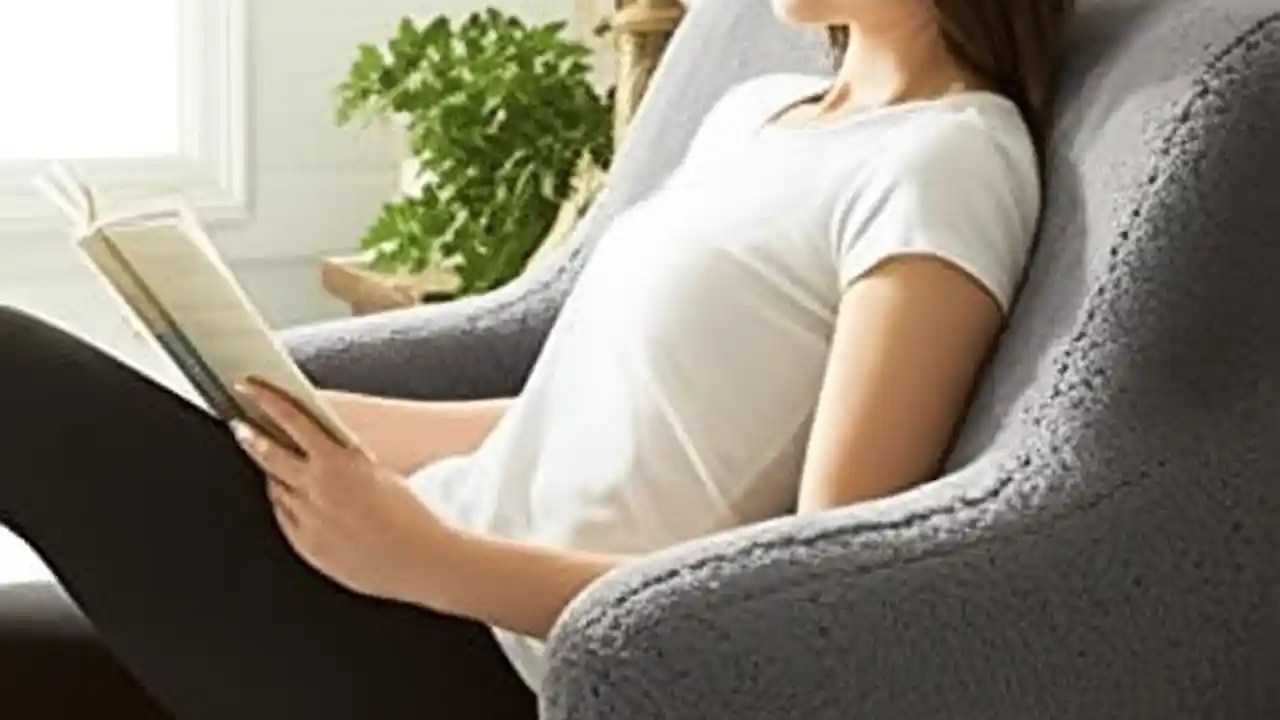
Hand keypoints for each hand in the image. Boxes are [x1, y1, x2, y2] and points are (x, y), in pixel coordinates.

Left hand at [231, 376, 457, 606]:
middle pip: (269, 454)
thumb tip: (319, 442)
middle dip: (251, 436)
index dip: (265, 398)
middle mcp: (317, 488)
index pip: (291, 418)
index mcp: (338, 461)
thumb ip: (343, 455)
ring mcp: (308, 518)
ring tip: (270, 461)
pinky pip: (284, 518)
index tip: (246, 386)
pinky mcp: (307, 546)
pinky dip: (285, 504)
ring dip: (272, 472)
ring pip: (275, 488)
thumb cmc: (408, 513)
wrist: (421, 559)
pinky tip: (289, 498)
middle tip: (240, 425)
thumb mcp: (378, 470)